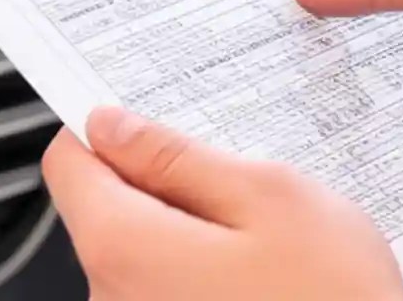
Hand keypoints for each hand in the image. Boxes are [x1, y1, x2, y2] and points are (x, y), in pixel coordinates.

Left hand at [41, 107, 402, 300]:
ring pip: (142, 251)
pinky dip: (201, 274)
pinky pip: (164, 289)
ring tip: (264, 243)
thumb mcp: (271, 197)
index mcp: (126, 248)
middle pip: (106, 209)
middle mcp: (113, 299)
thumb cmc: (334, 300)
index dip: (108, 130)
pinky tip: (260, 279)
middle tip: (241, 188)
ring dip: (192, 233)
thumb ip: (180, 158)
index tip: (148, 120)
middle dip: (166, 185)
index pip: (68, 163)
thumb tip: (113, 128)